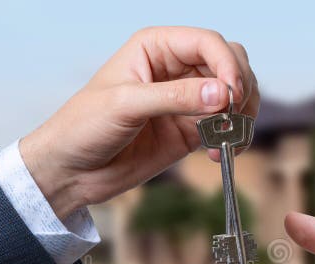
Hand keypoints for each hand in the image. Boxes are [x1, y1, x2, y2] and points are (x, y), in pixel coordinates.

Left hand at [20, 26, 258, 219]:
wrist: (71, 170)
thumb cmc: (83, 127)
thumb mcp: (125, 106)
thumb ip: (174, 98)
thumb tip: (222, 94)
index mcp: (156, 48)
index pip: (208, 42)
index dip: (227, 64)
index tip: (232, 94)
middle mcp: (175, 69)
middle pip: (230, 63)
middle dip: (241, 87)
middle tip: (234, 117)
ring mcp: (186, 101)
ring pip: (234, 95)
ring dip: (242, 115)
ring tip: (229, 139)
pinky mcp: (190, 130)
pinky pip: (226, 127)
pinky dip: (233, 138)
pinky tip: (220, 153)